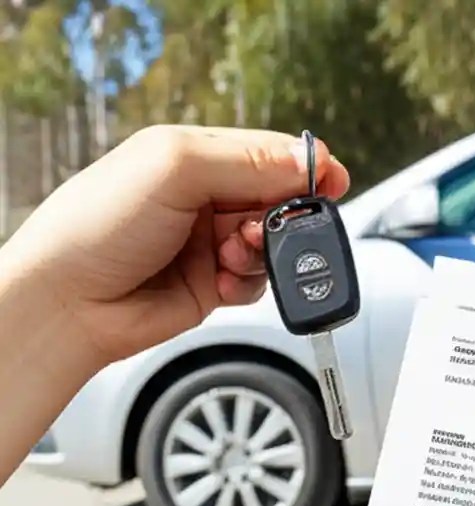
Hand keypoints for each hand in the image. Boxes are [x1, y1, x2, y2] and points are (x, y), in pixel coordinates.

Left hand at [0, 125, 348, 365]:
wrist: (66, 303)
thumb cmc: (94, 228)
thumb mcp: (173, 169)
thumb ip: (246, 161)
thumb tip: (309, 161)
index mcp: (196, 155)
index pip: (272, 152)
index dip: (305, 167)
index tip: (327, 181)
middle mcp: (207, 196)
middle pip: (281, 198)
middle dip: (285, 215)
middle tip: (262, 227)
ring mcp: (212, 241)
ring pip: (276, 243)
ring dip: (265, 252)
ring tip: (231, 257)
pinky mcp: (215, 283)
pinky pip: (261, 281)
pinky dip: (252, 283)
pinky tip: (223, 282)